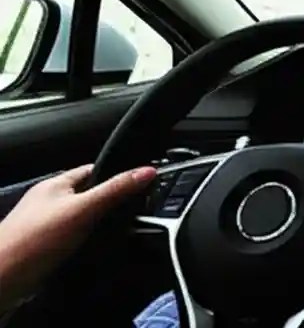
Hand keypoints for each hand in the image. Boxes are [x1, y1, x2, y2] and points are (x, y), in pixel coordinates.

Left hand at [0, 164, 155, 309]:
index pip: (94, 170)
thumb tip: (146, 171)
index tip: (139, 182)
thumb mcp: (83, 209)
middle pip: (88, 196)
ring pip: (81, 219)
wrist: (4, 276)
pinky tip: (93, 250)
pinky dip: (85, 243)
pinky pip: (73, 239)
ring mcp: (45, 225)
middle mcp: (49, 202)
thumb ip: (115, 190)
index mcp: (55, 184)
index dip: (117, 174)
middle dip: (108, 204)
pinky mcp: (44, 247)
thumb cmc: (34, 239)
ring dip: (96, 226)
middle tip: (130, 211)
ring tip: (112, 232)